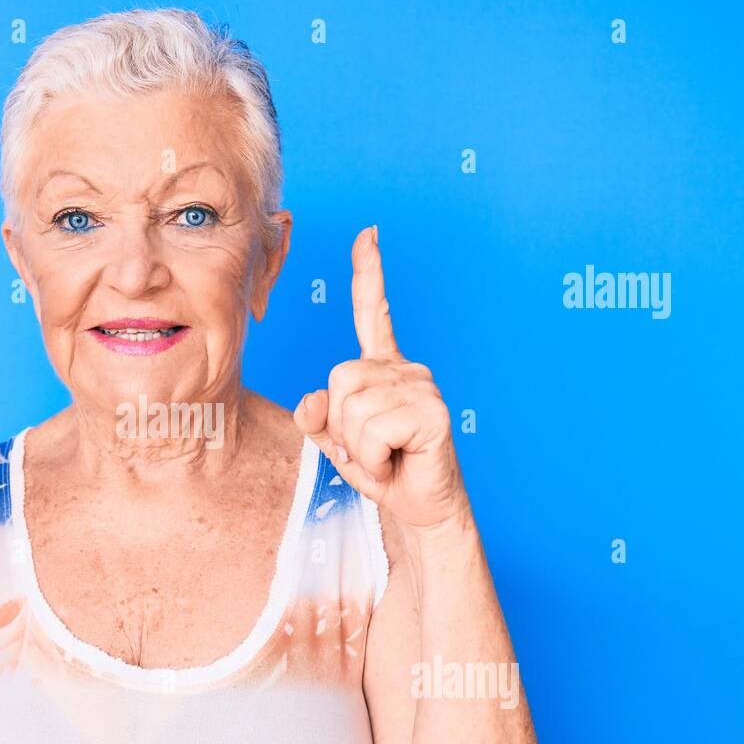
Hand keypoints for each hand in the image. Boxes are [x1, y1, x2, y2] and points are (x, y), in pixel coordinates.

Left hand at [293, 225, 469, 530]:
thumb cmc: (383, 469)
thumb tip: (312, 400)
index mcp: (383, 367)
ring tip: (385, 456)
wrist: (420, 509)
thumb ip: (317, 417)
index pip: (373, 313)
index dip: (368, 273)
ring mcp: (421, 388)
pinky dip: (372, 457)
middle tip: (369, 448)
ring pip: (352, 408)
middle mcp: (406, 369)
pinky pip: (372, 430)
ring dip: (357, 446)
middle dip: (340, 424)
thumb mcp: (336, 440)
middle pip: (338, 378)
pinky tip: (396, 461)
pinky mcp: (431, 413)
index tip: (368, 233)